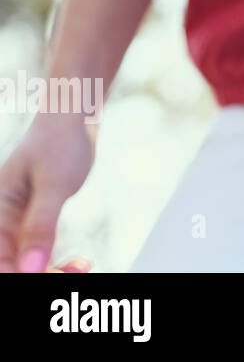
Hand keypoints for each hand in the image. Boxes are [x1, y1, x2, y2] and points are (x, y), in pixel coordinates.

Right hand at [0, 113, 94, 272]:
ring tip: (83, 266)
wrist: (72, 119)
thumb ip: (40, 226)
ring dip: (53, 270)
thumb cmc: (60, 144)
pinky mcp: (35, 221)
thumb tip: (29, 267)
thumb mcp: (53, 186)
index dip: (19, 275)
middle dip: (40, 273)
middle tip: (76, 271)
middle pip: (13, 263)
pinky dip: (58, 260)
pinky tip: (81, 261)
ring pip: (27, 261)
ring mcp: (19, 222)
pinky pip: (40, 251)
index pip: (0, 259)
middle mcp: (4, 221)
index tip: (54, 277)